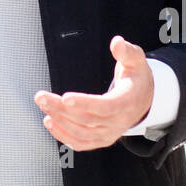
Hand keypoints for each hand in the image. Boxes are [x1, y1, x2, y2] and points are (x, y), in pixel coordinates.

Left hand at [33, 36, 154, 150]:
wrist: (144, 100)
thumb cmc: (136, 78)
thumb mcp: (136, 61)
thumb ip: (127, 51)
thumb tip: (117, 42)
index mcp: (127, 102)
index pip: (105, 107)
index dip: (85, 103)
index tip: (65, 97)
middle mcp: (118, 122)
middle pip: (87, 120)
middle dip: (61, 109)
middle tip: (42, 98)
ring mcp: (109, 133)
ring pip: (81, 134)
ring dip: (59, 122)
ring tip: (44, 107)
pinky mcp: (101, 139)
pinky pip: (81, 143)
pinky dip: (64, 136)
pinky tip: (50, 123)